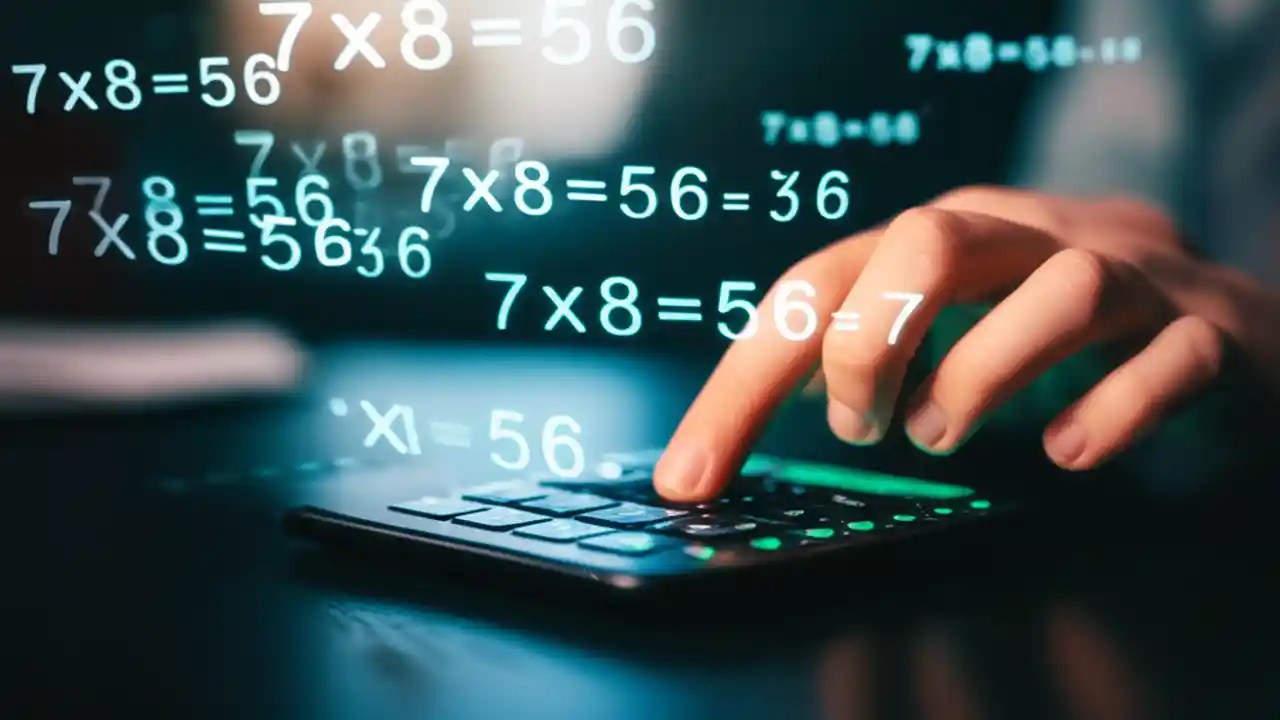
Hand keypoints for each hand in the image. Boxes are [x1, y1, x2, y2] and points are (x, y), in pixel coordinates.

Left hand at [655, 186, 1279, 500]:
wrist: (1225, 325)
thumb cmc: (1060, 340)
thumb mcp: (951, 329)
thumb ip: (866, 363)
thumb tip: (741, 441)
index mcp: (951, 239)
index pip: (820, 286)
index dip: (744, 382)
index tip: (692, 476)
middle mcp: (1034, 237)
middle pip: (933, 238)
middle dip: (873, 338)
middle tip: (863, 428)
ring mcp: (1132, 277)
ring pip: (1063, 286)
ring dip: (984, 371)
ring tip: (944, 434)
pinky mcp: (1213, 331)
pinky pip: (1173, 358)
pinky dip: (1114, 408)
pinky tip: (1069, 452)